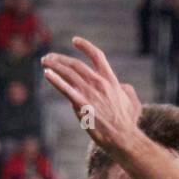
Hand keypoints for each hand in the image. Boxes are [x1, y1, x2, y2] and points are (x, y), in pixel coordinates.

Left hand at [40, 37, 142, 152]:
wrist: (124, 137)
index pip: (97, 56)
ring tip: (45, 62)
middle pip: (76, 64)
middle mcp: (99, 83)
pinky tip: (46, 73)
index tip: (75, 40)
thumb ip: (127, 90)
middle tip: (49, 57)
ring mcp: (90, 93)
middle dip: (60, 58)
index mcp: (111, 80)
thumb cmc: (128, 122)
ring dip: (54, 65)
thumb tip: (123, 86)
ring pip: (68, 73)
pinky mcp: (81, 105)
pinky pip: (65, 89)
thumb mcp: (133, 102)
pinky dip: (55, 79)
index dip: (85, 46)